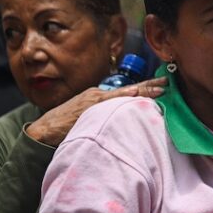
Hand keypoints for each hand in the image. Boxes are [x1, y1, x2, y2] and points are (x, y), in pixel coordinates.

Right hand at [25, 77, 167, 146]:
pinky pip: (111, 100)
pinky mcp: (90, 106)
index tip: (162, 86)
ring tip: (162, 88)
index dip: (146, 88)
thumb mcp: (87, 116)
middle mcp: (98, 95)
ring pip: (125, 93)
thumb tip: (122, 118)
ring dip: (144, 89)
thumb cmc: (65, 126)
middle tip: (168, 81)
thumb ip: (103, 114)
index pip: (127, 91)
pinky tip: (137, 93)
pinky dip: (125, 96)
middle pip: (130, 88)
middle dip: (150, 85)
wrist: (43, 130)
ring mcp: (95, 99)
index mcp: (99, 97)